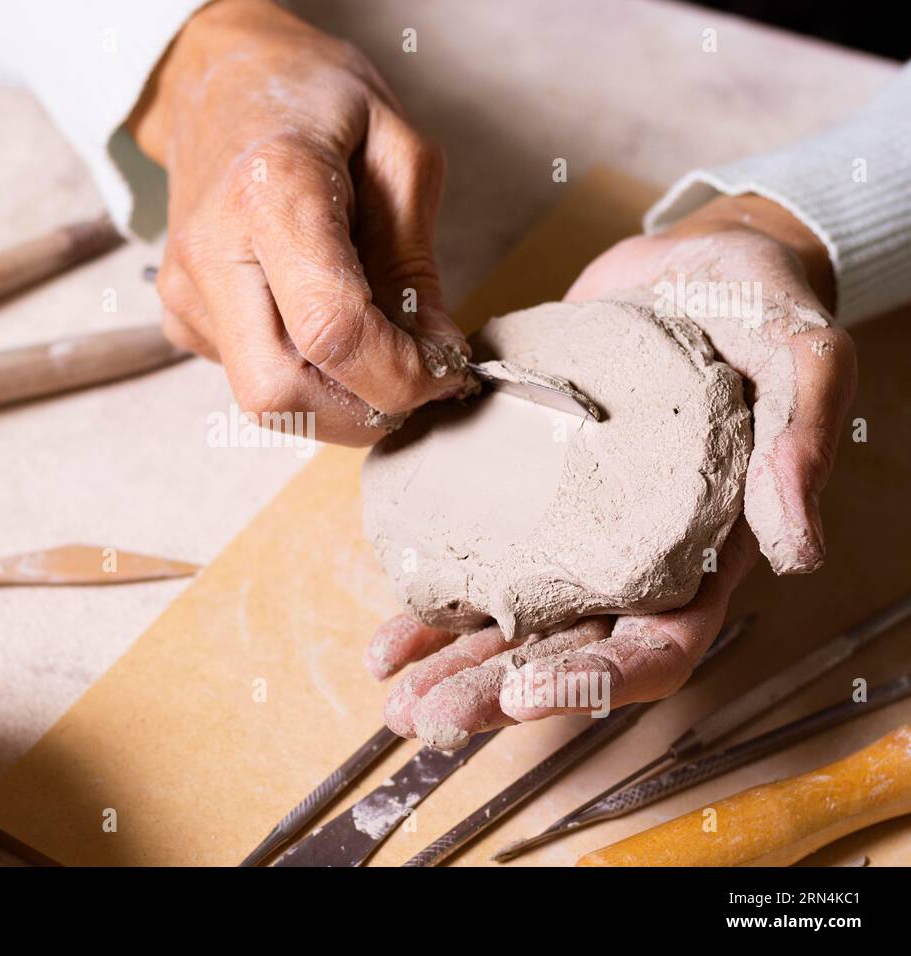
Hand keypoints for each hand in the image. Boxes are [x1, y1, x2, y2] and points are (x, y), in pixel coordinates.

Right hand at [129, 0, 469, 444]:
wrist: (222, 81)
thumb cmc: (316, 102)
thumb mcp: (399, 153)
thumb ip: (416, 263)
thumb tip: (435, 354)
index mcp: (271, 192)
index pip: (331, 333)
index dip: (400, 374)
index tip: (445, 367)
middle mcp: (212, 251)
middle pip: (280, 394)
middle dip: (362, 412)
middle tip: (417, 380)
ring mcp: (186, 291)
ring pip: (265, 402)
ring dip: (338, 400)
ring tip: (380, 349)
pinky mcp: (181, 317)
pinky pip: (253, 379)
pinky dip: (307, 376)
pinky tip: (327, 327)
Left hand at [366, 195, 856, 746]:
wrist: (691, 265)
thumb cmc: (759, 312)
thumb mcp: (801, 361)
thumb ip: (798, 447)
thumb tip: (799, 548)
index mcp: (703, 552)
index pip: (655, 646)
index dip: (594, 680)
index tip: (524, 692)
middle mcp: (631, 557)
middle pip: (564, 650)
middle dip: (492, 691)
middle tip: (424, 715)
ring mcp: (571, 530)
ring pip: (509, 615)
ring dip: (448, 658)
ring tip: (389, 686)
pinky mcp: (521, 489)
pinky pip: (472, 550)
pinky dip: (429, 586)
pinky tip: (387, 623)